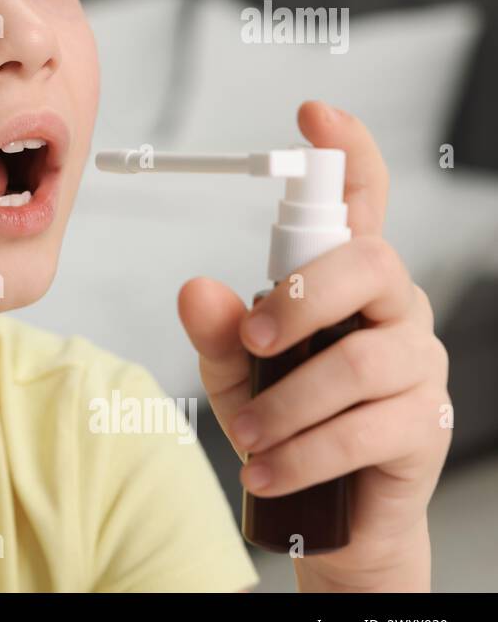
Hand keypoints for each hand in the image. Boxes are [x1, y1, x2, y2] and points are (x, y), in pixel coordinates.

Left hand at [177, 100, 451, 591]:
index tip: (313, 114)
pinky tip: (267, 471)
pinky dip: (305, 454)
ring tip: (246, 437)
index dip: (346, 153)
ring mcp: (417, 362)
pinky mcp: (425, 422)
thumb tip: (196, 289)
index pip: (360, 199)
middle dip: (301, 301)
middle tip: (251, 343)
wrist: (328, 508)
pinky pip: (365, 430)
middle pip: (368, 264)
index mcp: (347, 277)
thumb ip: (217, 330)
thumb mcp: (234, 371)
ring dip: (288, 404)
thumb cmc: (284, 417)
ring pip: (358, 362)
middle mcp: (394, 305)